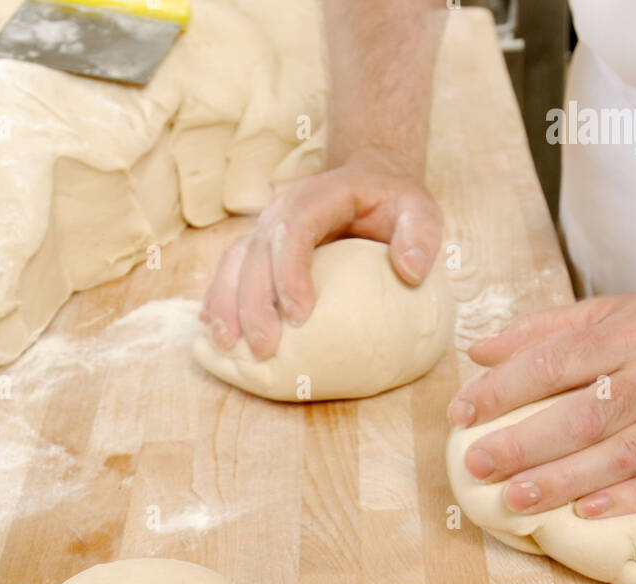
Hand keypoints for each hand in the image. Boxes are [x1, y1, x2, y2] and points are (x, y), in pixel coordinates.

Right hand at [199, 147, 443, 359]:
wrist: (368, 182)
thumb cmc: (394, 205)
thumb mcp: (420, 211)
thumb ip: (421, 236)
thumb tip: (410, 271)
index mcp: (318, 197)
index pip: (294, 229)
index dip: (289, 272)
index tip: (299, 316)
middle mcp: (282, 210)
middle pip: (256, 253)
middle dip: (254, 302)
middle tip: (264, 349)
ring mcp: (264, 230)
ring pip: (234, 263)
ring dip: (226, 305)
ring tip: (227, 345)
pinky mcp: (257, 250)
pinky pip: (229, 273)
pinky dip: (218, 301)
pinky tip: (214, 331)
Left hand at [447, 293, 635, 515]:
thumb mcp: (609, 315)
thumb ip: (542, 332)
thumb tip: (480, 352)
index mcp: (626, 337)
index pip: (555, 362)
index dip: (504, 389)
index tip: (463, 413)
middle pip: (584, 416)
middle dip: (525, 444)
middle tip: (479, 464)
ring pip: (618, 457)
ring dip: (563, 482)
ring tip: (516, 499)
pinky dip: (622, 501)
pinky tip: (584, 514)